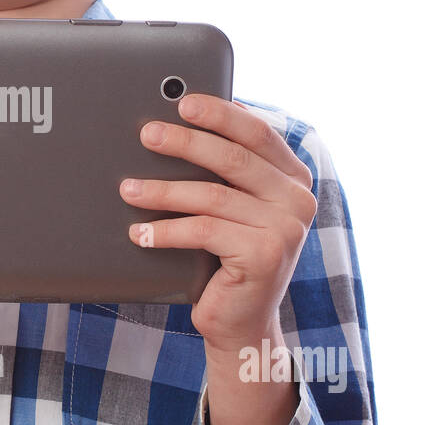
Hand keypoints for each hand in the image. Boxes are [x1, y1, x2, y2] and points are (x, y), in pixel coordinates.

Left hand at [119, 94, 316, 352]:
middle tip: (147, 134)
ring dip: (163, 190)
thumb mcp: (231, 208)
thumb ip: (223, 173)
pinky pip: (203, 231)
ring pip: (212, 195)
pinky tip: (139, 232)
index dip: (221, 114)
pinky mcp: (264, 255)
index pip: (257, 133)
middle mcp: (297, 200)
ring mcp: (285, 229)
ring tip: (128, 188)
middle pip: (233, 158)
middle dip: (185, 142)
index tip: (184, 101)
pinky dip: (165, 230)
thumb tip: (176, 126)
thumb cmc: (227, 259)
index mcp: (293, 178)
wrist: (241, 323)